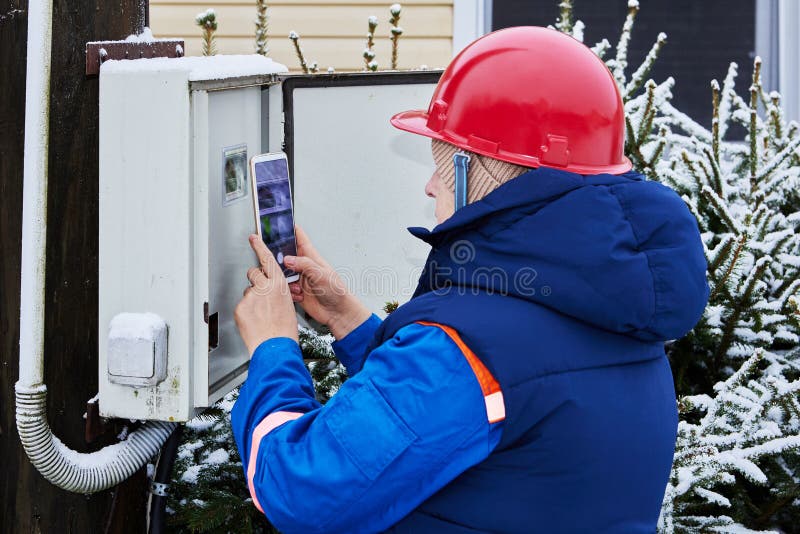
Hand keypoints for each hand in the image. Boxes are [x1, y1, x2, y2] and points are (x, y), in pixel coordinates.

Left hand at [234, 234, 298, 354]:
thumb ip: (278, 293)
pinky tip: (254, 321)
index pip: (267, 260)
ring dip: (251, 299)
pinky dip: (246, 312)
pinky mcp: (240, 307)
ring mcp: (251, 296)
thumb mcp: (288, 305)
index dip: (260, 247)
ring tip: (260, 315)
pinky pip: (241, 305)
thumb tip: (271, 292)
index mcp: (279, 284)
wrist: (275, 346)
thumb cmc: (285, 330)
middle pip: (254, 273)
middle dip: (255, 280)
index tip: (254, 238)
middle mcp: (264, 287)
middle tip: (260, 295)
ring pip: (247, 291)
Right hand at [285, 226, 370, 339]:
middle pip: (285, 255)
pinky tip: (298, 296)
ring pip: (282, 273)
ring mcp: (299, 279)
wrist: (338, 313)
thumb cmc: (336, 292)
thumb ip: (304, 265)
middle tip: (277, 263)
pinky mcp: (296, 291)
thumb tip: (287, 259)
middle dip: (279, 258)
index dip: (290, 230)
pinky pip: (284, 288)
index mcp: (311, 257)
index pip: (300, 238)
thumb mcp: (321, 274)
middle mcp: (304, 266)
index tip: (279, 223)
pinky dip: (288, 292)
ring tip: (296, 287)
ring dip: (285, 280)